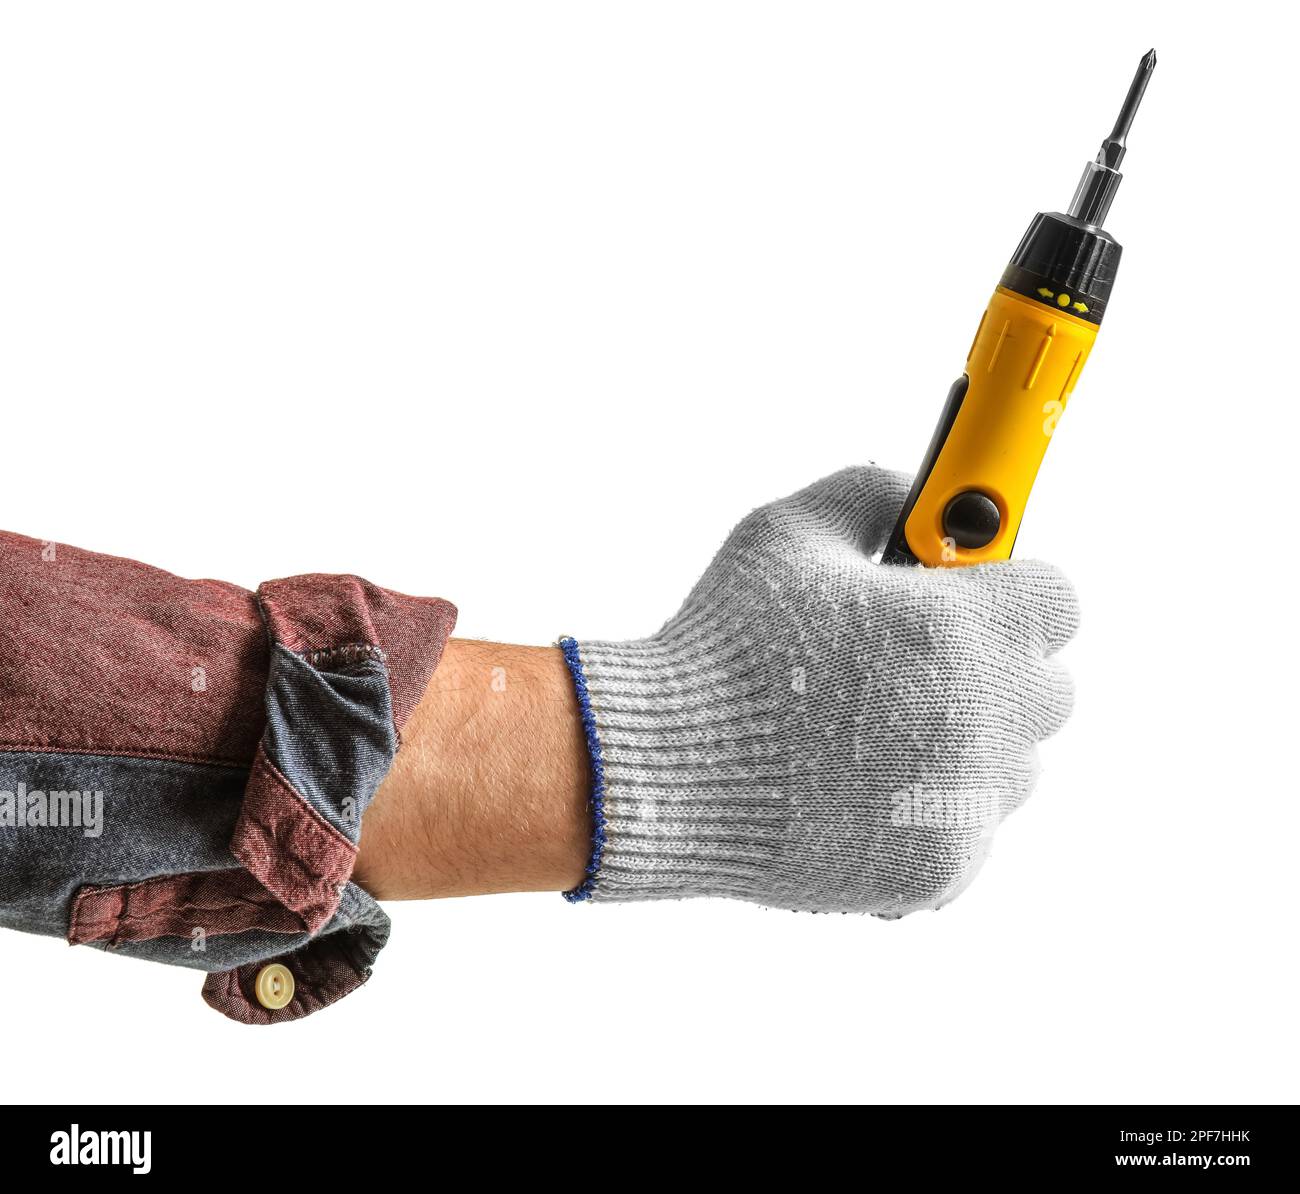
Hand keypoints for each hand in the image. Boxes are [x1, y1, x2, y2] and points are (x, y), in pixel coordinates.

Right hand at [565, 465, 1078, 914]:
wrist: (665, 772)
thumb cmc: (723, 649)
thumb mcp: (784, 534)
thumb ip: (868, 493)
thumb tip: (918, 493)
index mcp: (957, 627)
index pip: (1057, 600)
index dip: (1010, 590)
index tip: (969, 597)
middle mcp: (983, 718)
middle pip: (1048, 686)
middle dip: (993, 666)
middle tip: (914, 663)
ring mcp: (967, 803)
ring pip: (1015, 762)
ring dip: (970, 740)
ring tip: (875, 729)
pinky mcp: (944, 868)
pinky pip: (974, 825)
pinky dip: (933, 808)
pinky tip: (861, 784)